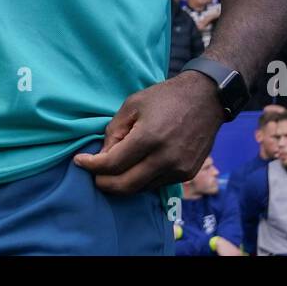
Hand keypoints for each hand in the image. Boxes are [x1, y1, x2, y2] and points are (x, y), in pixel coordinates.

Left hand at [72, 70, 222, 194]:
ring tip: (114, 169)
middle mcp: (165, 158)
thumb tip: (102, 156)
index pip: (113, 164)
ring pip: (141, 188)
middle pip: (125, 185)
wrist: (206, 98)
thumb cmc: (166, 97)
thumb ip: (114, 131)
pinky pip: (158, 184)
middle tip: (94, 175)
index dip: (92, 166)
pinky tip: (137, 167)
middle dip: (104, 183)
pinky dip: (142, 179)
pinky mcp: (188, 173)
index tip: (80, 161)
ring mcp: (179, 169)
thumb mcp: (133, 104)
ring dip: (124, 183)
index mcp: (149, 137)